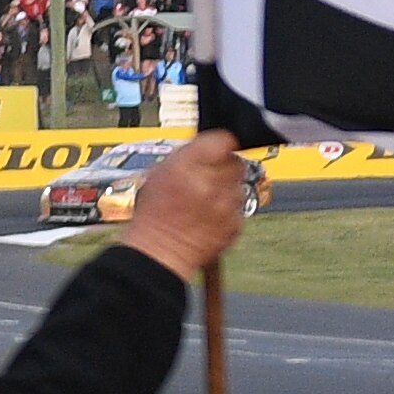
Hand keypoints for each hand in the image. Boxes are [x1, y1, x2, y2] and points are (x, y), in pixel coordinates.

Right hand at [118, 130, 247, 281]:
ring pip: (239, 184)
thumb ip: (187, 155)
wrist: (160, 253)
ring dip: (227, 188)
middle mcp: (211, 183)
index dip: (220, 142)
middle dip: (224, 165)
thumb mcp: (159, 172)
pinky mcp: (235, 223)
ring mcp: (226, 205)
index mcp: (188, 166)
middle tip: (209, 176)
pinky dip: (229, 209)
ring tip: (205, 200)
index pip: (223, 140)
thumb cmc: (154, 216)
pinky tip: (210, 215)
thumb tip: (206, 144)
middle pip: (235, 161)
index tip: (217, 147)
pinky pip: (239, 206)